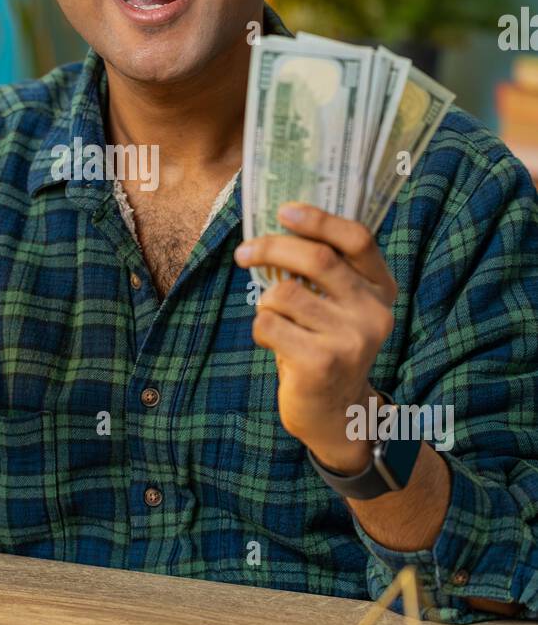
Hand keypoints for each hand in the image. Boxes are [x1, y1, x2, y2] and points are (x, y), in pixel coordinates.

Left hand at [234, 203, 397, 471]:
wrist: (337, 414)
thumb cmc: (327, 347)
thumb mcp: (341, 308)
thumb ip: (327, 272)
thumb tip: (277, 226)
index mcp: (381, 289)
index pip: (357, 240)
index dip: (319, 220)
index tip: (284, 210)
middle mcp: (374, 312)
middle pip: (317, 259)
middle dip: (271, 248)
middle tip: (244, 252)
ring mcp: (351, 340)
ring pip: (284, 294)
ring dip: (266, 302)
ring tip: (274, 320)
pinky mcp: (322, 363)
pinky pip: (269, 324)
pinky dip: (260, 329)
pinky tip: (274, 344)